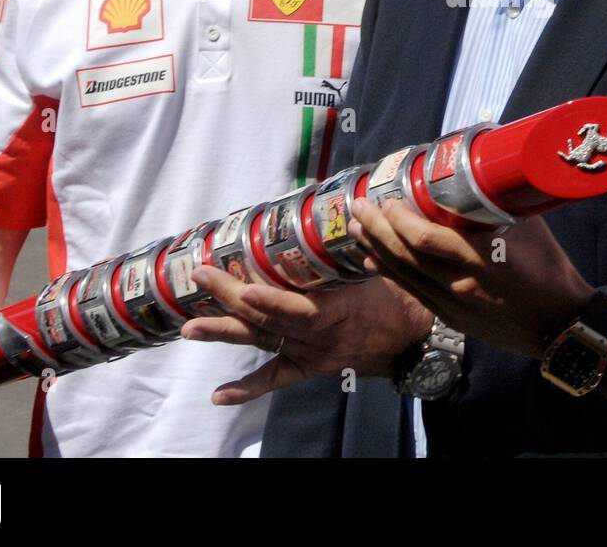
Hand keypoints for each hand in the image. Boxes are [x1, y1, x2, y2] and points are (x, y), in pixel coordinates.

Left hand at [182, 266, 432, 405]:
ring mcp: (311, 355)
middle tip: (201, 277)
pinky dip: (247, 388)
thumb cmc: (400, 297)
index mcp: (340, 312)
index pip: (300, 309)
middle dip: (232, 298)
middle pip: (270, 320)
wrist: (416, 339)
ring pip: (264, 343)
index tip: (245, 287)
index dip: (272, 300)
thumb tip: (349, 209)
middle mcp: (319, 338)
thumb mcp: (384, 270)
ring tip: (190, 329)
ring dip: (226, 333)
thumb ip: (359, 248)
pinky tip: (218, 396)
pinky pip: (277, 379)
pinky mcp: (310, 368)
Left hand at [348, 197, 594, 358]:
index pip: (424, 238)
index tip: (385, 200)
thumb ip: (498, 205)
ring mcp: (452, 304)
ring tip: (355, 228)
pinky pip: (412, 292)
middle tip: (357, 206)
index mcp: (480, 258)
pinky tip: (372, 261)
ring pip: (403, 275)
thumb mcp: (529, 228)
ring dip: (376, 249)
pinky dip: (389, 274)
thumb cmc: (550, 270)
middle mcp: (459, 283)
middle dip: (377, 229)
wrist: (561, 325)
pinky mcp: (450, 318)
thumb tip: (480, 172)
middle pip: (405, 255)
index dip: (398, 219)